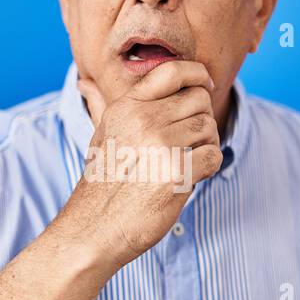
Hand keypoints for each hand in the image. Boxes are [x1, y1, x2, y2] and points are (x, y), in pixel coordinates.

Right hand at [58, 60, 221, 269]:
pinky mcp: (176, 172)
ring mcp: (160, 145)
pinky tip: (192, 177)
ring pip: (209, 127)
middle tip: (191, 141)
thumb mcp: (99, 137)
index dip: (197, 74)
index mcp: (126, 107)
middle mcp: (142, 120)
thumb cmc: (101, 184)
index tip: (206, 86)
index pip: (172, 71)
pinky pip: (214, 155)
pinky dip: (210, 167)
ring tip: (188, 161)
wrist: (95, 228)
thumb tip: (85, 83)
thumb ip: (99, 106)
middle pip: (199, 100)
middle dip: (202, 119)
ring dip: (206, 145)